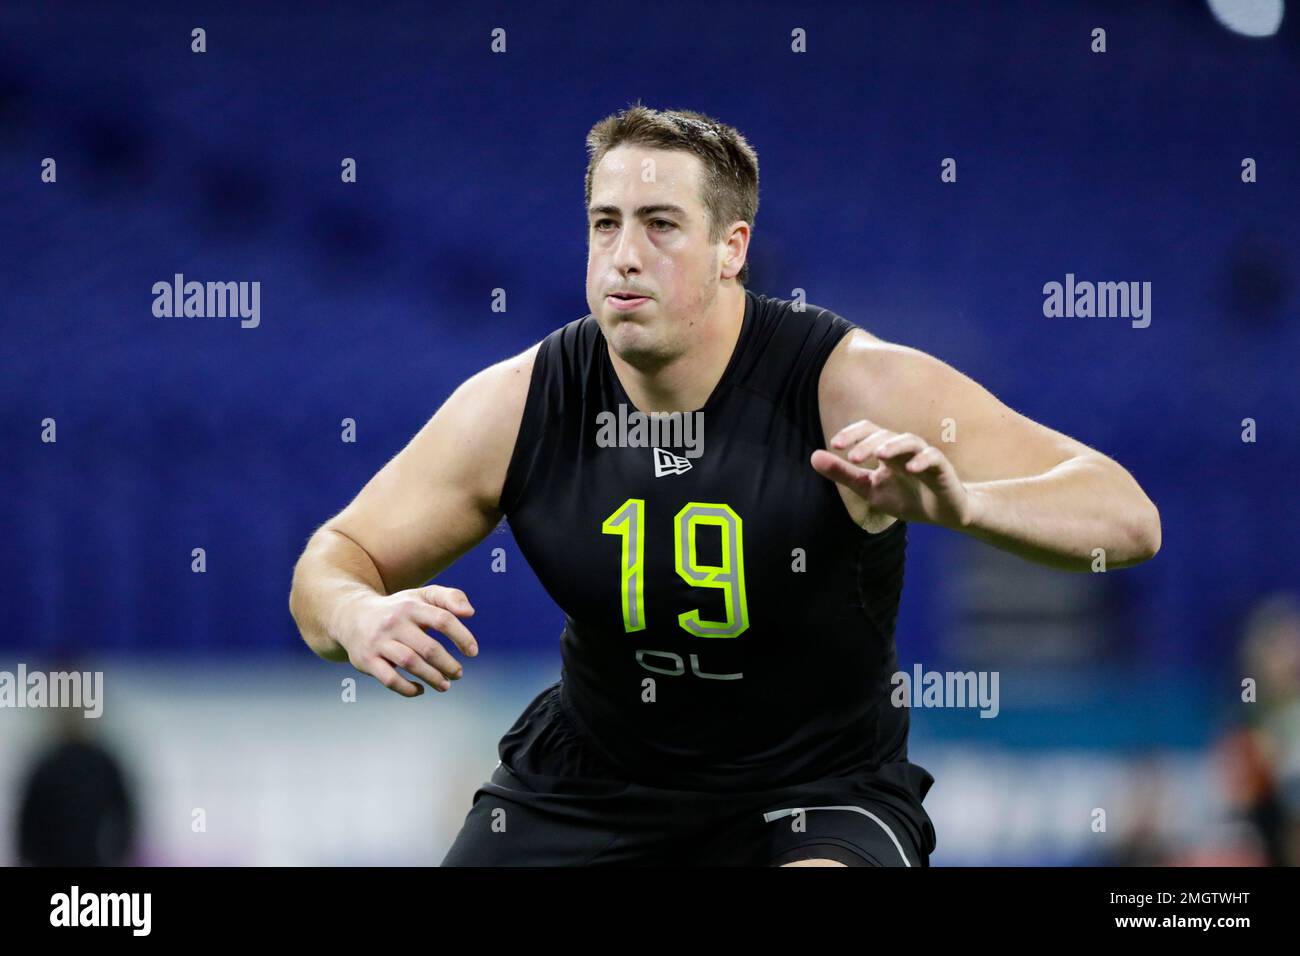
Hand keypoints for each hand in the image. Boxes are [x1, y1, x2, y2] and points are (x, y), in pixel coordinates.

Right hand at [337, 585, 477, 696]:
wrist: (351, 615)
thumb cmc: (397, 609)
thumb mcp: (421, 596)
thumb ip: (449, 598)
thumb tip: (470, 612)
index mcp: (411, 606)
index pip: (443, 620)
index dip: (462, 637)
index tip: (472, 652)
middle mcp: (394, 622)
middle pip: (428, 647)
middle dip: (448, 664)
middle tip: (458, 673)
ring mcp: (379, 642)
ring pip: (410, 663)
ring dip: (432, 677)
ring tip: (446, 685)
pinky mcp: (367, 660)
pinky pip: (390, 679)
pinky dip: (408, 689)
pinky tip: (420, 690)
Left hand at [811, 419, 975, 528]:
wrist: (943, 513)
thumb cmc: (907, 498)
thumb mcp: (869, 488)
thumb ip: (843, 474)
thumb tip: (813, 456)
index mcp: (887, 450)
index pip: (868, 430)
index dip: (852, 434)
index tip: (835, 445)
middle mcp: (904, 448)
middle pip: (886, 434)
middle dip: (868, 443)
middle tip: (853, 458)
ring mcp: (924, 456)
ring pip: (910, 440)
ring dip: (894, 445)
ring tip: (879, 454)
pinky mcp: (942, 469)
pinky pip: (934, 458)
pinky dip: (923, 460)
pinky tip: (911, 468)